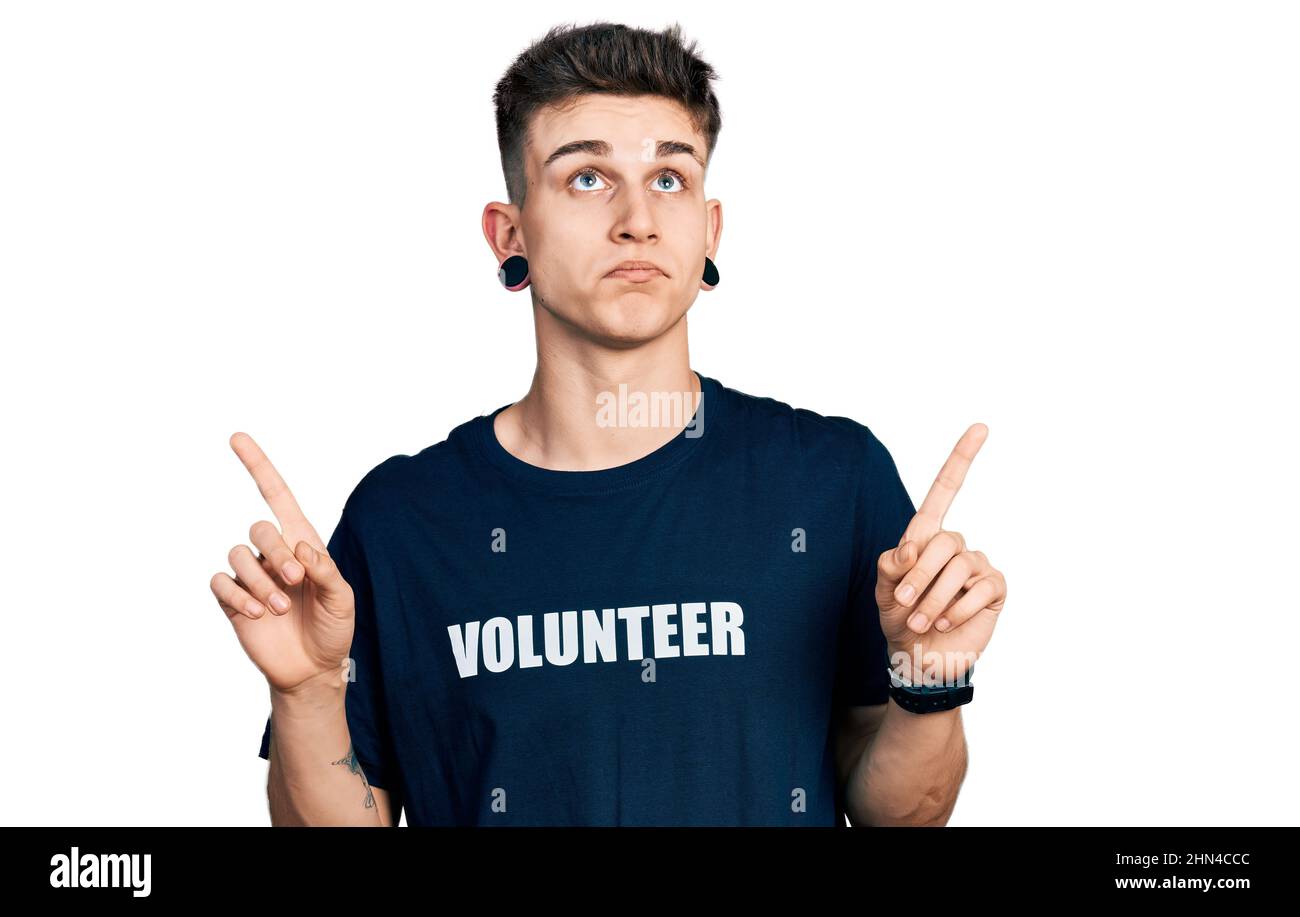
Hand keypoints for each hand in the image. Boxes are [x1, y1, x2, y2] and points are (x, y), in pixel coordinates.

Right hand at [209, 432, 354, 695]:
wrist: (313, 668)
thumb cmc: (333, 628)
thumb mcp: (343, 599)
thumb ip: (326, 570)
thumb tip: (301, 549)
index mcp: (302, 543)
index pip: (277, 496)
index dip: (258, 466)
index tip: (237, 438)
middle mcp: (273, 554)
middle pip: (259, 527)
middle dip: (278, 553)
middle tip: (296, 582)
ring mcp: (251, 576)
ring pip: (239, 554)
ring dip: (259, 580)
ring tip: (278, 607)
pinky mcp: (233, 600)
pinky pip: (221, 583)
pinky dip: (238, 596)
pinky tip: (256, 614)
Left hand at [875, 423, 1006, 683]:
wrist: (919, 658)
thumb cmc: (900, 619)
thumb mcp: (883, 591)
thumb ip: (890, 565)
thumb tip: (913, 548)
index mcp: (926, 537)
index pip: (945, 490)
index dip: (962, 458)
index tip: (981, 426)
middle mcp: (955, 546)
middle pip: (944, 540)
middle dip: (921, 574)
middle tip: (906, 603)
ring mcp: (977, 566)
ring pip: (960, 567)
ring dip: (935, 597)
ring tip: (923, 621)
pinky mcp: (995, 589)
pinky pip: (982, 587)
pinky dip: (960, 607)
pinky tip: (948, 621)